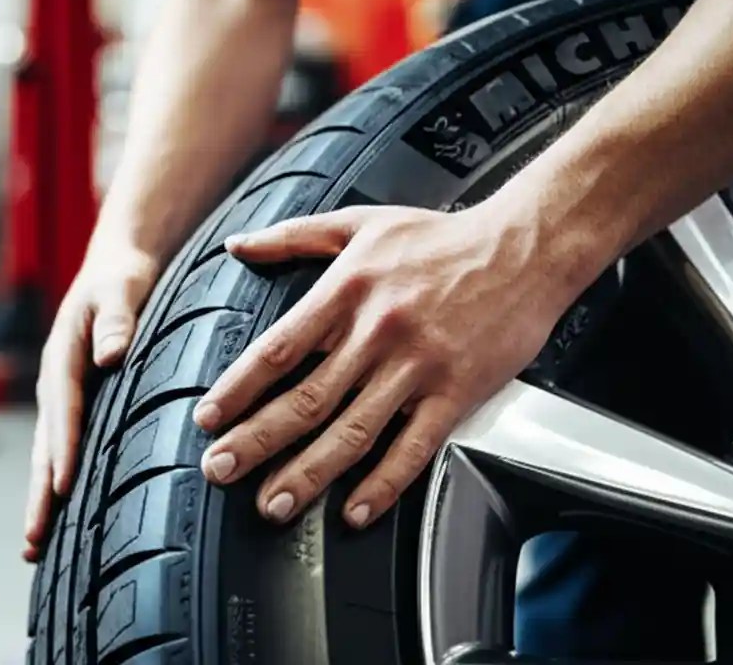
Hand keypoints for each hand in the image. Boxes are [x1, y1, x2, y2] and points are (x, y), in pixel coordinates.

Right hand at [23, 245, 160, 561]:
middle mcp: (55, 381)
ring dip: (42, 498)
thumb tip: (111, 356)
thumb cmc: (122, 276)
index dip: (63, 450)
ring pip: (48, 454)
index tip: (63, 488)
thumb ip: (118, 319)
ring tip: (34, 546)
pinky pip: (63, 448)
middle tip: (32, 541)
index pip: (64, 410)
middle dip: (39, 494)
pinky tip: (62, 515)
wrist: (115, 265)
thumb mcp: (122, 288)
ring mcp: (61, 395)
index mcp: (63, 355)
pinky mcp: (74, 403)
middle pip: (45, 446)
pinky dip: (58, 482)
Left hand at [193, 204, 584, 529]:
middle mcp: (376, 333)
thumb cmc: (442, 237)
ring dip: (308, 473)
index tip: (207, 419)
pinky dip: (383, 484)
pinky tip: (356, 511)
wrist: (525, 247)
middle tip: (220, 471)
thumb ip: (293, 235)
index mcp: (346, 292)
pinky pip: (414, 448)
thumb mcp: (360, 222)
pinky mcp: (456, 393)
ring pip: (352, 431)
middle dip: (256, 441)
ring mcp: (417, 367)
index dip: (238, 388)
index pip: (278, 349)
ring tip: (274, 503)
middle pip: (305, 398)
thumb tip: (239, 245)